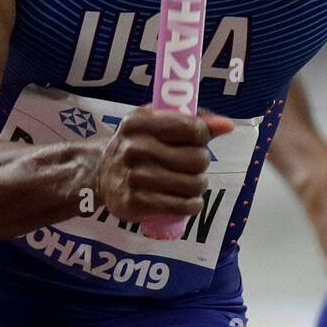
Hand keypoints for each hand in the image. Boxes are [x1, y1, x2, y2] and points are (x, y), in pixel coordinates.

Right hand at [96, 107, 233, 224]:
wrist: (100, 174)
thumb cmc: (138, 144)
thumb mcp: (157, 122)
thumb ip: (193, 120)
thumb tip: (227, 125)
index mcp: (141, 122)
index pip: (193, 128)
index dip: (203, 136)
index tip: (198, 141)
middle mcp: (135, 148)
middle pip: (197, 159)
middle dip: (201, 163)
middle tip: (192, 166)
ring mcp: (134, 177)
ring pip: (193, 185)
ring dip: (199, 186)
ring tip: (190, 183)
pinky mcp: (134, 203)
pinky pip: (181, 206)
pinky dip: (192, 205)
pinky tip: (189, 201)